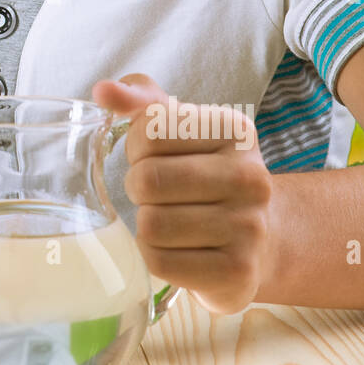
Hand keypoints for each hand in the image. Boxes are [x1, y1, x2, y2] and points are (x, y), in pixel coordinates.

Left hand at [91, 73, 273, 314]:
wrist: (260, 237)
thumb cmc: (206, 172)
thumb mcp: (181, 126)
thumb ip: (141, 100)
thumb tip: (103, 90)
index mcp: (235, 130)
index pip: (149, 132)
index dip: (137, 148)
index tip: (155, 157)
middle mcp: (250, 177)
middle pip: (147, 180)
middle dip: (138, 188)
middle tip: (158, 194)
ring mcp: (250, 228)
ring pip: (150, 225)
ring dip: (146, 224)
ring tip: (170, 220)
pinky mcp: (237, 273)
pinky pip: (159, 262)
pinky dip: (153, 256)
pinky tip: (176, 248)